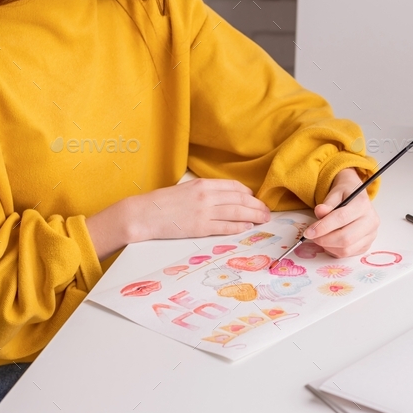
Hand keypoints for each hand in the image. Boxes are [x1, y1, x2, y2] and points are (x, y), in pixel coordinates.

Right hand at [126, 177, 270, 241]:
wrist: (145, 214)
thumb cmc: (162, 202)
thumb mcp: (185, 189)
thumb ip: (203, 191)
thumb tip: (221, 197)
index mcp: (202, 184)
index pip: (233, 186)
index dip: (247, 192)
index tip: (254, 197)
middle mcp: (206, 196)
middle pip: (239, 199)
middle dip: (256, 205)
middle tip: (267, 210)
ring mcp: (204, 212)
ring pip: (237, 212)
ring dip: (253, 215)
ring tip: (264, 219)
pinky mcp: (200, 228)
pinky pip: (225, 227)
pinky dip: (238, 226)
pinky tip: (247, 226)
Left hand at [303, 167, 379, 257]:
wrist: (357, 196)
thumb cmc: (345, 194)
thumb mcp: (334, 193)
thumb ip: (327, 204)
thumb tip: (319, 211)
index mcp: (362, 204)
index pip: (341, 218)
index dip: (323, 227)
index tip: (308, 232)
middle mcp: (371, 221)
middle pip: (345, 238)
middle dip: (324, 240)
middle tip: (312, 237)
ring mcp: (371, 235)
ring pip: (347, 249)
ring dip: (328, 247)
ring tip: (319, 238)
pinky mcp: (367, 245)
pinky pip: (349, 254)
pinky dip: (335, 251)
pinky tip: (329, 242)